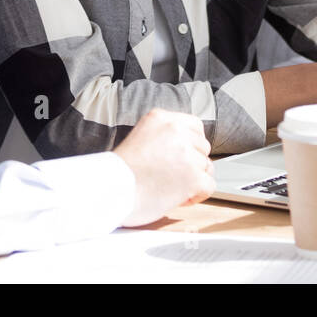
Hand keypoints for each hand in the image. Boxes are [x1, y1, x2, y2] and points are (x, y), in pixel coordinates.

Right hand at [112, 109, 214, 225]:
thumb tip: (193, 148)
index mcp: (161, 118)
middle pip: (202, 148)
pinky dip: (196, 195)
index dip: (190, 146)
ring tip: (168, 187)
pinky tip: (177, 197)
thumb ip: (165, 137)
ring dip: (192, 180)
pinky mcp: (192, 177)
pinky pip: (209, 185)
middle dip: (191, 164)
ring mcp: (185, 153)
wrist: (107, 193)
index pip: (195, 127)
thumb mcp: (141, 137)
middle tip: (169, 177)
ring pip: (206, 167)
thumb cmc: (118, 174)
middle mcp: (175, 130)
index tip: (178, 159)